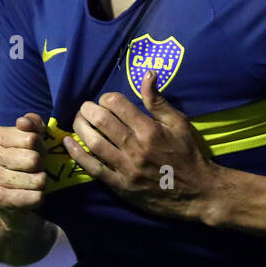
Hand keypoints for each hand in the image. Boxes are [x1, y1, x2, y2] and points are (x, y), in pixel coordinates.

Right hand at [0, 113, 48, 224]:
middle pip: (33, 159)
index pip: (32, 138)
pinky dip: (37, 198)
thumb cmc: (28, 163)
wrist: (18, 198)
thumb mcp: (35, 139)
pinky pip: (28, 197)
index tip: (41, 153)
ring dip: (41, 183)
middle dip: (42, 166)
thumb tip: (22, 121)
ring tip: (38, 183)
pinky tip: (37, 197)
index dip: (43, 147)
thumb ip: (33, 125)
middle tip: (40, 170)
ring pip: (33, 179)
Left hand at [64, 71, 219, 221]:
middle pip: (101, 121)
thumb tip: (147, 73)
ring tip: (78, 120)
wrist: (197, 192)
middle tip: (86, 107)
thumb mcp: (179, 123)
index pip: (117, 104)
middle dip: (88, 109)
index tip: (107, 101)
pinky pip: (93, 168)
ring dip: (80, 127)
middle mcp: (136, 147)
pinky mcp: (120, 186)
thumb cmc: (188, 154)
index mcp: (150, 129)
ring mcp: (126, 168)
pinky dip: (77, 154)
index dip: (106, 98)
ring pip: (93, 142)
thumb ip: (158, 100)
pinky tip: (68, 143)